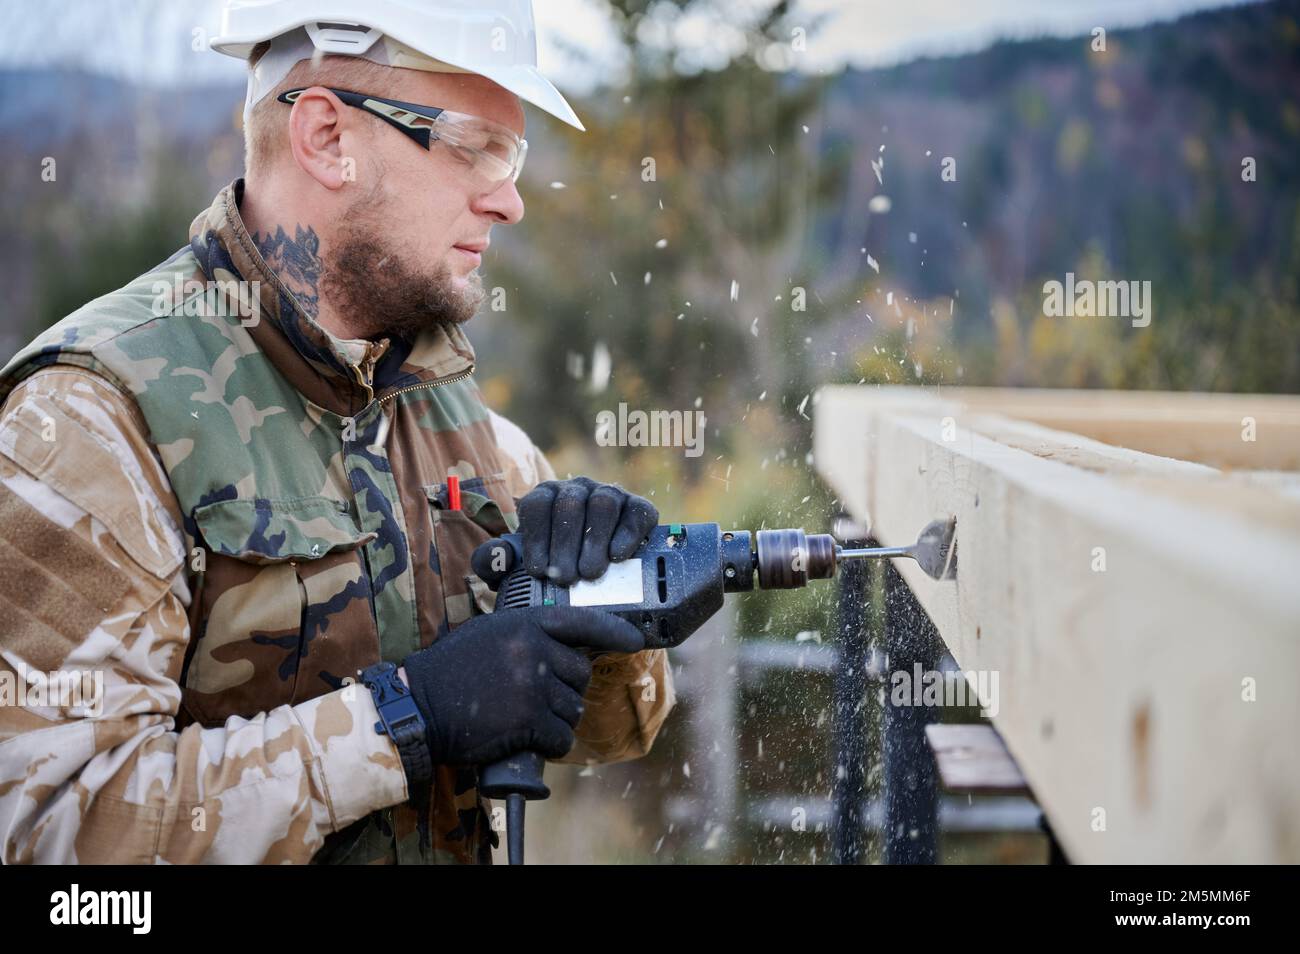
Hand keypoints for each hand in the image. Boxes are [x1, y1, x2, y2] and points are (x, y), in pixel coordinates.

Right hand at [401, 605, 644, 765]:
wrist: (418, 708)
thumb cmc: (450, 672)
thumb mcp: (488, 635)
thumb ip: (525, 635)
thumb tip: (563, 647)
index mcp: (525, 623)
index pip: (582, 622)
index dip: (613, 631)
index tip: (635, 640)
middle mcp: (534, 649)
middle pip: (580, 675)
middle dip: (565, 691)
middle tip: (534, 700)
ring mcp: (534, 685)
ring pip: (572, 709)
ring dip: (555, 720)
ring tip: (523, 719)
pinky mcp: (530, 720)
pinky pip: (561, 738)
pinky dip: (550, 745)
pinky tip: (528, 741)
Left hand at [471, 476, 657, 588]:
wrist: (597, 577)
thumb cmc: (553, 569)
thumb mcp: (520, 568)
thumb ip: (496, 562)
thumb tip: (492, 557)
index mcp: (545, 497)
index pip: (537, 504)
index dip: (537, 537)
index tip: (538, 570)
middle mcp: (577, 489)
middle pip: (570, 504)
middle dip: (566, 543)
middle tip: (565, 578)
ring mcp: (610, 495)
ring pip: (603, 503)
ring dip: (595, 539)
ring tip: (590, 573)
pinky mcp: (639, 508)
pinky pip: (636, 512)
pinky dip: (628, 533)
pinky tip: (618, 555)